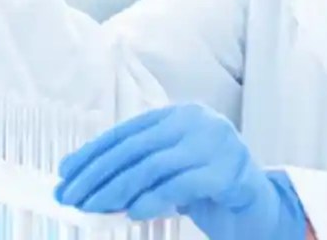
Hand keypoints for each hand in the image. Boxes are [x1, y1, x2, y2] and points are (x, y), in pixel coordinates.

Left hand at [55, 103, 307, 238]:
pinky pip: (181, 185)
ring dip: (117, 189)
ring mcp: (216, 144)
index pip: (125, 133)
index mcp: (178, 115)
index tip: (66, 173)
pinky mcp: (228, 171)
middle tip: (71, 196)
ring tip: (93, 207)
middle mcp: (197, 121)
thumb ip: (137, 171)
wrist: (260, 209)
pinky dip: (153, 199)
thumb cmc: (208, 189)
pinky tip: (132, 212)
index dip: (92, 153)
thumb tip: (88, 185)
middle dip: (97, 174)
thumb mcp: (169, 173)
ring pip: (154, 165)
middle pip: (135, 148)